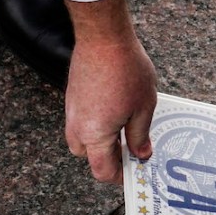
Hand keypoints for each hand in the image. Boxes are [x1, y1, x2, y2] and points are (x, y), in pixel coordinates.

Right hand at [64, 0, 157, 183]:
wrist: (104, 37)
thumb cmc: (125, 69)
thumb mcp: (143, 108)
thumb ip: (140, 136)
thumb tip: (141, 154)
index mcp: (95, 135)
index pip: (102, 170)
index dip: (118, 177)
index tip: (132, 173)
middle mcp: (78, 126)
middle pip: (87, 156)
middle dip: (108, 159)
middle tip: (130, 152)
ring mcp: (72, 110)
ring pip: (82, 138)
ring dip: (100, 141)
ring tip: (124, 131)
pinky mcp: (73, 96)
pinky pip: (80, 120)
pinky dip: (94, 124)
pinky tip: (114, 112)